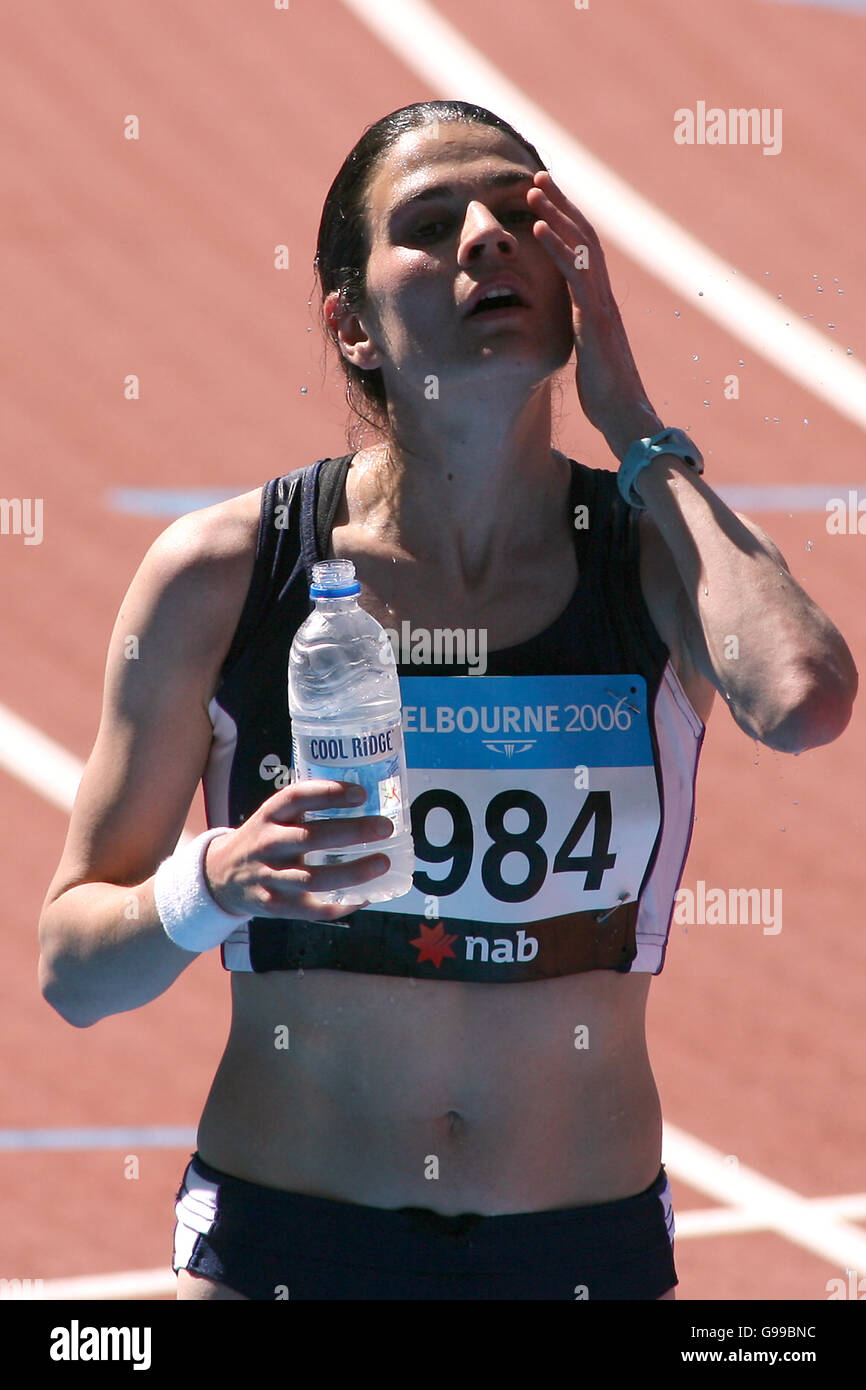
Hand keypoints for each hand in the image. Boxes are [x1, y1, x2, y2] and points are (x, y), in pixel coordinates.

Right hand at [204, 780, 394, 920]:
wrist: (220, 877)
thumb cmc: (263, 841)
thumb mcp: (274, 817)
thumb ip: (308, 808)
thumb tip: (365, 801)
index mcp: (269, 816)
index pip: (297, 798)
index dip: (329, 793)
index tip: (361, 794)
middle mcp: (267, 844)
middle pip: (310, 837)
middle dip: (351, 831)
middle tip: (385, 827)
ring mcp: (270, 877)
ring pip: (313, 878)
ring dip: (351, 872)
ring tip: (382, 863)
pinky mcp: (275, 906)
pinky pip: (312, 909)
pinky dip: (341, 904)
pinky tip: (365, 896)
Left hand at [526, 171, 660, 452]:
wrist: (625, 419)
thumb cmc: (607, 398)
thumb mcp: (588, 360)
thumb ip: (581, 339)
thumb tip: (573, 337)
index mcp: (598, 306)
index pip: (582, 255)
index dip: (565, 226)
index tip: (543, 203)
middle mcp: (603, 298)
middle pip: (584, 238)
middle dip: (561, 205)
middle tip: (537, 179)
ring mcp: (601, 306)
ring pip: (580, 247)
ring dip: (557, 214)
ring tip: (533, 190)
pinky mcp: (594, 320)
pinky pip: (574, 275)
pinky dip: (557, 247)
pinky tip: (538, 227)